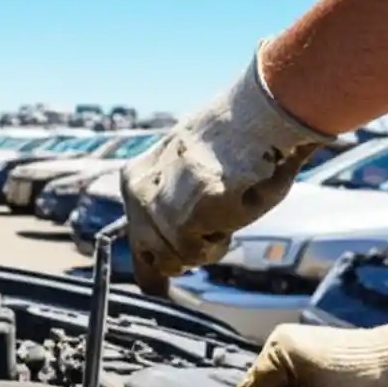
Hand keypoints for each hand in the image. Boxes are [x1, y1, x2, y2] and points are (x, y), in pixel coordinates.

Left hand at [119, 43, 331, 294]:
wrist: (253, 116)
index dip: (157, 263)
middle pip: (157, 260)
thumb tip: (159, 269)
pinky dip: (222, 236)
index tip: (171, 270)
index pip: (135, 243)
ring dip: (209, 242)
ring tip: (225, 204)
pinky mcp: (188, 217)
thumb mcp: (185, 174)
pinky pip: (203, 250)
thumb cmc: (230, 144)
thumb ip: (167, 210)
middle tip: (214, 221)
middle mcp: (139, 195)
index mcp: (134, 180)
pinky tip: (230, 206)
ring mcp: (161, 208)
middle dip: (188, 252)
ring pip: (182, 258)